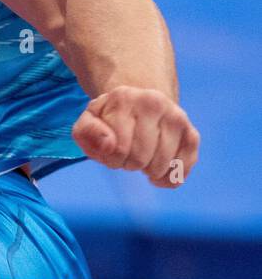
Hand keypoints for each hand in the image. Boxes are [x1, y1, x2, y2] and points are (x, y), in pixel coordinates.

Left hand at [71, 87, 199, 187]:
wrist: (138, 105)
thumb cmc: (109, 120)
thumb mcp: (88, 122)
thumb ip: (88, 133)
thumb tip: (109, 145)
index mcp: (125, 98)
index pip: (118, 149)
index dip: (111, 159)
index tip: (110, 151)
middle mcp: (155, 103)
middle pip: (140, 159)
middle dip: (128, 165)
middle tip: (126, 155)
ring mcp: (176, 117)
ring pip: (162, 166)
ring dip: (147, 171)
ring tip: (141, 157)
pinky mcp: (191, 134)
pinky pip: (183, 168)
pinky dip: (169, 179)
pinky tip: (158, 174)